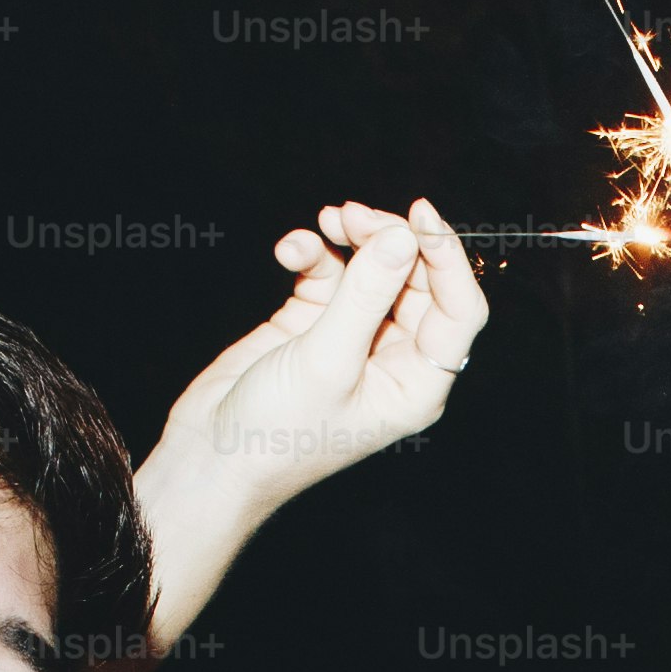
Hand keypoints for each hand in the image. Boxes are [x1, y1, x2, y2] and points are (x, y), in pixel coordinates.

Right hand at [130, 197, 486, 648]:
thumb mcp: (327, 361)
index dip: (447, 258)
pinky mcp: (314, 326)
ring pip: (374, 270)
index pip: (458, 310)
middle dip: (389, 240)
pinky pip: (330, 274)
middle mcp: (394, 361)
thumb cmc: (276, 434)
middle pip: (417, 281)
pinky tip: (289, 251)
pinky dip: (314, 255)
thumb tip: (402, 236)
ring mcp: (354, 341)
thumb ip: (365, 294)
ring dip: (353, 240)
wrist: (212, 458)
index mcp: (417, 384)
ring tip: (328, 221)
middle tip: (354, 216)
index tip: (419, 214)